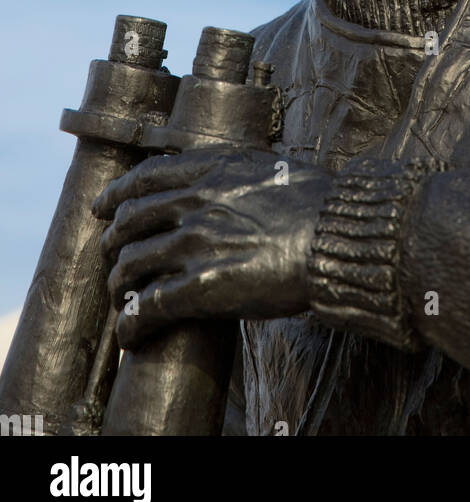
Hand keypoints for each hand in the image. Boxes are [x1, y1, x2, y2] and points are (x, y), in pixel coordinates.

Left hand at [92, 147, 332, 347]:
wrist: (335, 237)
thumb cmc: (316, 203)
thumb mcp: (269, 166)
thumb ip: (235, 169)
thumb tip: (223, 172)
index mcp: (211, 170)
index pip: (144, 178)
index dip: (116, 194)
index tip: (102, 207)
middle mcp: (195, 202)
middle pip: (130, 222)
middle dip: (112, 241)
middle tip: (110, 255)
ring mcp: (196, 244)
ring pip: (131, 265)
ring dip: (119, 285)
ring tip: (121, 298)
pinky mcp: (203, 287)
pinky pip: (149, 306)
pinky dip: (132, 323)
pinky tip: (130, 335)